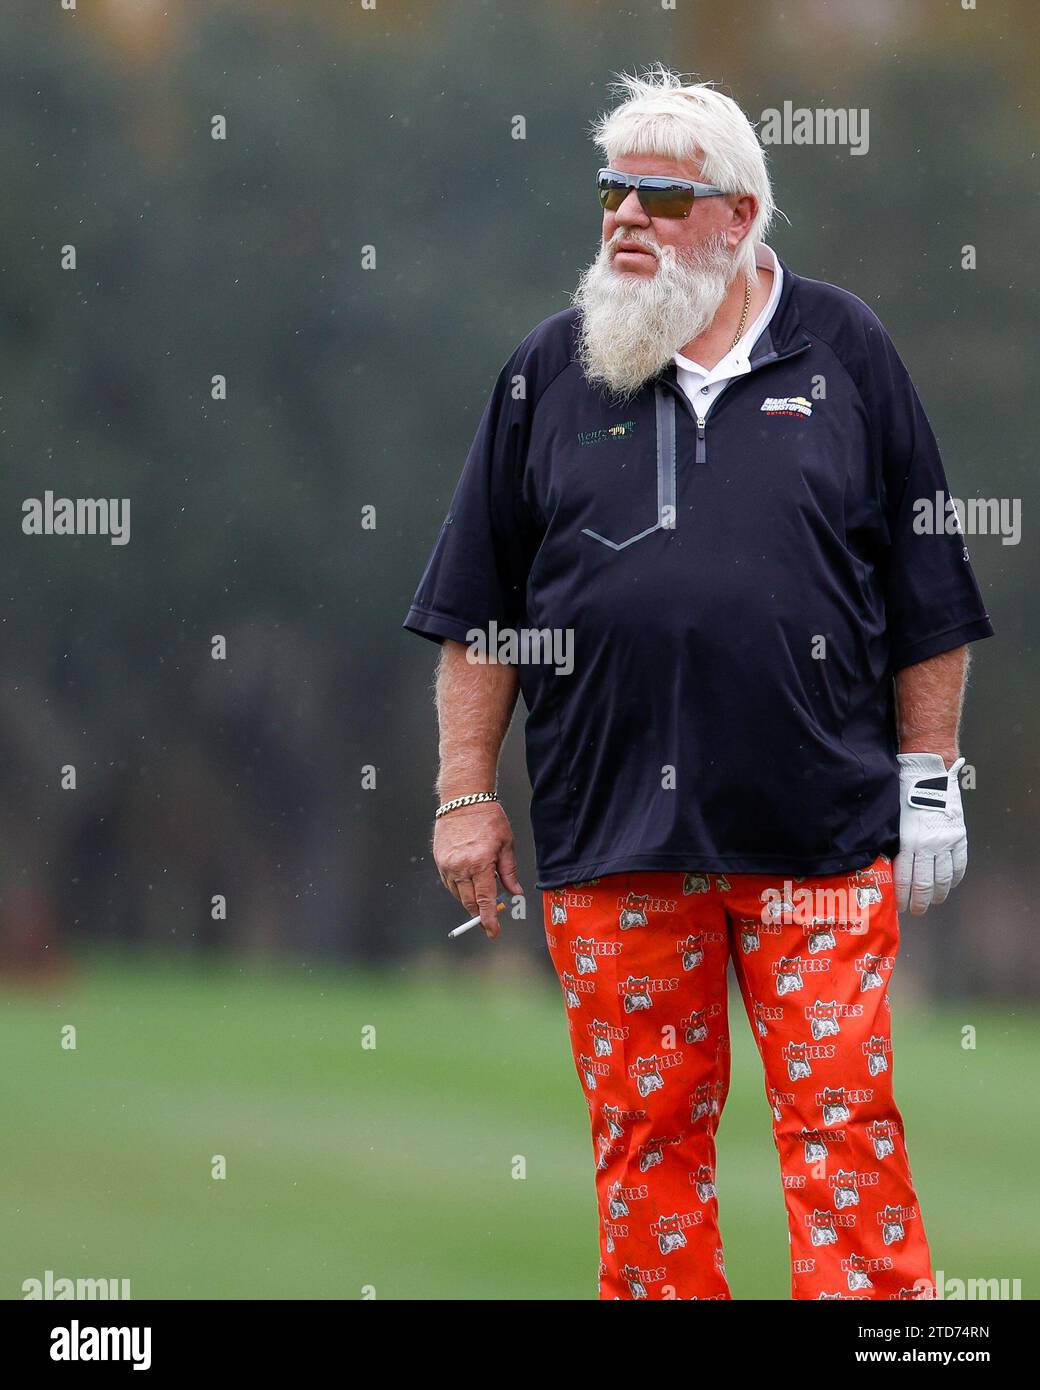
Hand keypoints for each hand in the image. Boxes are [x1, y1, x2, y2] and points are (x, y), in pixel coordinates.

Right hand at [433, 802, 522, 938]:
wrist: (463, 800)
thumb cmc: (487, 818)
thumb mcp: (506, 844)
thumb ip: (509, 872)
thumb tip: (515, 893)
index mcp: (481, 863)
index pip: (485, 900)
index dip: (488, 919)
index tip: (492, 932)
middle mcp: (461, 867)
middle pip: (469, 902)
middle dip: (479, 913)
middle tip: (489, 916)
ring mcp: (447, 864)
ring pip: (458, 894)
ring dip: (469, 899)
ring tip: (481, 891)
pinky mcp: (439, 860)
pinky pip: (449, 883)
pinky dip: (459, 888)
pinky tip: (469, 881)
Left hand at [894, 753, 966, 914]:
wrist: (928, 775)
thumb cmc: (903, 794)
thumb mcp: (892, 821)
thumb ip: (893, 843)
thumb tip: (888, 866)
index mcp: (907, 842)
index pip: (904, 879)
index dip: (902, 897)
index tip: (900, 907)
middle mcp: (928, 846)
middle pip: (925, 884)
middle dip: (920, 902)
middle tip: (917, 911)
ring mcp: (946, 842)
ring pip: (944, 878)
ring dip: (939, 894)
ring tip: (933, 901)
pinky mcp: (959, 837)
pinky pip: (959, 864)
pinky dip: (955, 878)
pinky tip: (949, 885)